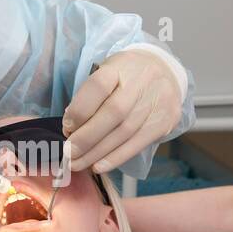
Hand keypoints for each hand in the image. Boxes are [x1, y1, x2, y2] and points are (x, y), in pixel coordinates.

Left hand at [62, 49, 181, 173]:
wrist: (165, 72)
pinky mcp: (166, 120)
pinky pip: (137, 144)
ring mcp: (157, 101)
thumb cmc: (126, 77)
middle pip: (113, 113)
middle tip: (68, 154)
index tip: (67, 127)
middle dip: (86, 138)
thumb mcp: (106, 74)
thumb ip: (89, 98)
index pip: (98, 86)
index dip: (80, 109)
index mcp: (121, 65)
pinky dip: (115, 158)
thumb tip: (72, 128)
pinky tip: (98, 166)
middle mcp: (142, 81)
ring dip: (97, 153)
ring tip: (78, 164)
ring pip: (125, 133)